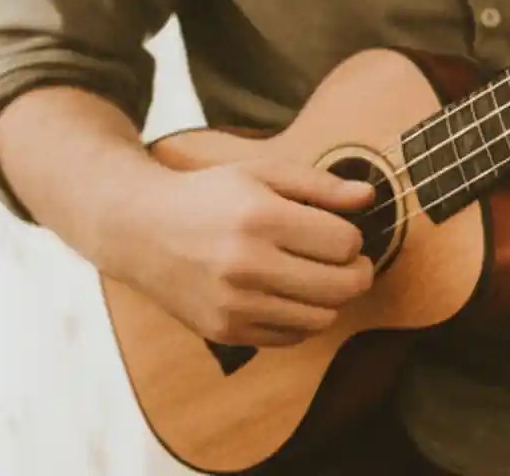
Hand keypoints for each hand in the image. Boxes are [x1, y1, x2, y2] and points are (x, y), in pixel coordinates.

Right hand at [109, 159, 375, 346]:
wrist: (140, 230)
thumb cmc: (209, 195)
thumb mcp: (262, 173)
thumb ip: (320, 184)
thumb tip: (369, 195)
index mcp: (260, 219)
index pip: (344, 243)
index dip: (353, 237)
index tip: (340, 232)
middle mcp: (246, 265)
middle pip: (341, 286)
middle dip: (357, 272)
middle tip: (349, 261)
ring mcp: (234, 304)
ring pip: (322, 317)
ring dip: (332, 298)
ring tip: (319, 276)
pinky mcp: (225, 331)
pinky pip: (291, 337)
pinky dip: (303, 319)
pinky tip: (291, 294)